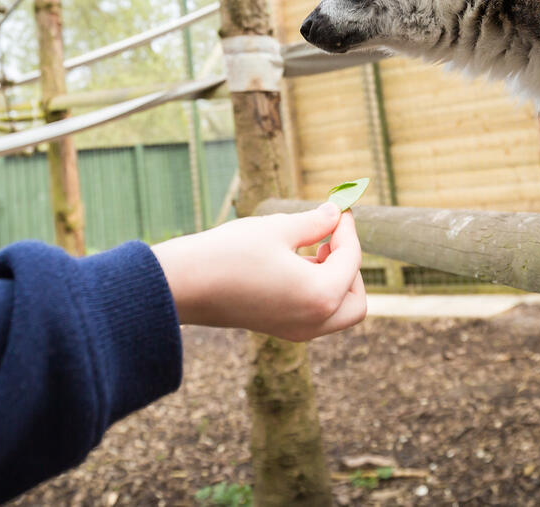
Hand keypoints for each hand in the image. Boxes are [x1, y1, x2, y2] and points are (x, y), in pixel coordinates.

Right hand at [151, 202, 365, 341]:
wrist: (183, 285)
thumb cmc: (229, 254)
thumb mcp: (277, 229)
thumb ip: (315, 222)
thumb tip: (336, 212)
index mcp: (320, 296)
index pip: (350, 260)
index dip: (347, 229)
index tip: (339, 208)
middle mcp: (313, 321)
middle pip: (355, 300)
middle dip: (351, 267)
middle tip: (331, 237)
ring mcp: (295, 330)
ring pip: (336, 310)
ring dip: (334, 278)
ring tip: (310, 246)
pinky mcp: (278, 328)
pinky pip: (314, 314)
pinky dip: (316, 290)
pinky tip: (294, 262)